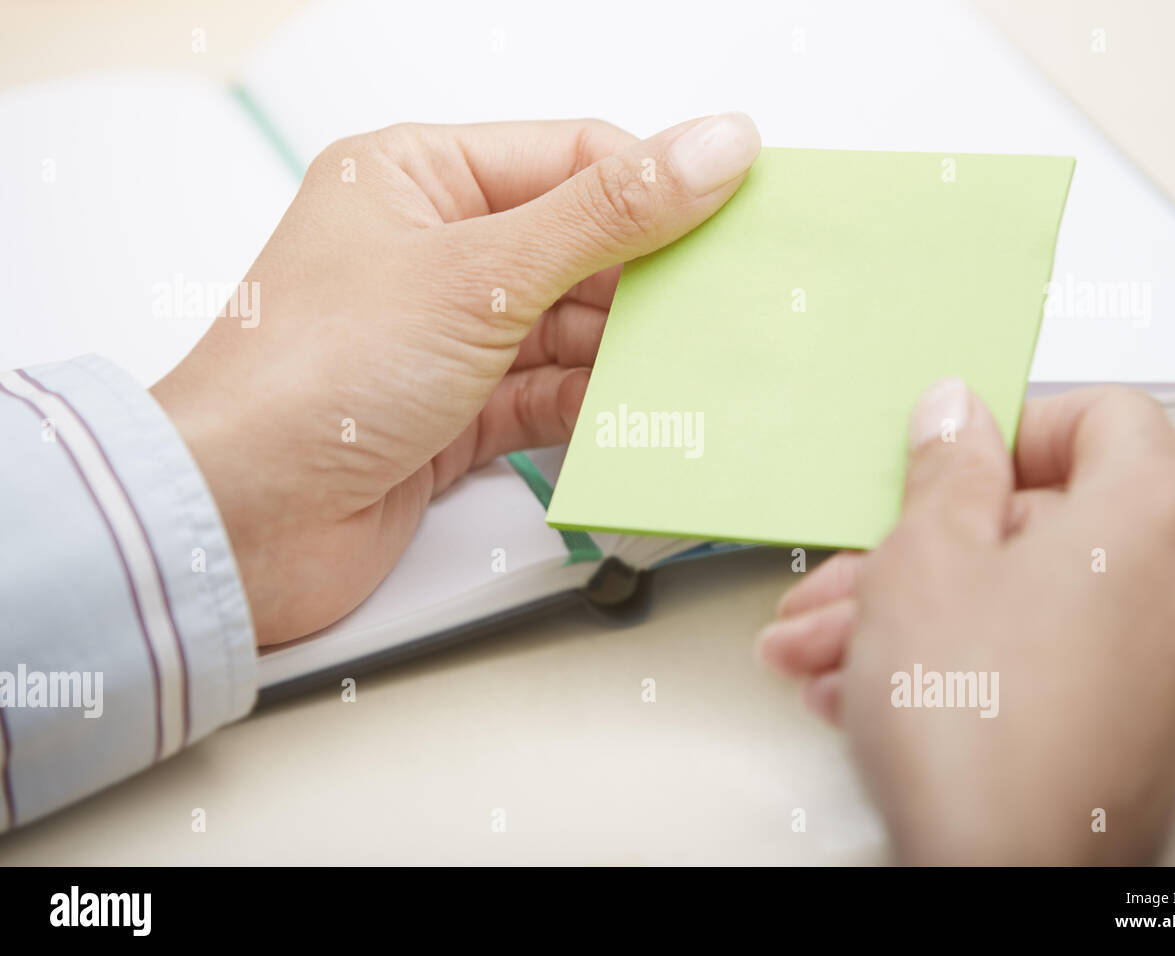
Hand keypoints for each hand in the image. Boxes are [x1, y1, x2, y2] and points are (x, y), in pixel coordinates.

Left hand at [152, 114, 761, 643]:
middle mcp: (432, 251)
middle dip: (647, 279)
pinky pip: (549, 395)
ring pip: (570, 327)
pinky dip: (593, 405)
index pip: (570, 158)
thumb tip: (711, 147)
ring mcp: (445, 336)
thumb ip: (606, 215)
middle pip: (578, 246)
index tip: (734, 210)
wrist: (239, 522)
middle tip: (727, 299)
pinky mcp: (455, 413)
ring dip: (627, 349)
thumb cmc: (312, 376)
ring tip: (696, 360)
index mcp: (417, 177)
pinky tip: (638, 412)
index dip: (654, 184)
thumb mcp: (481, 274)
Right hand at [757, 381, 1174, 863]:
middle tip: (848, 578)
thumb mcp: (922, 560)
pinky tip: (871, 693)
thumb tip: (955, 414)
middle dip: (921, 551)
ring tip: (827, 652)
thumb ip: (944, 469)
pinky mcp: (1152, 731)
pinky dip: (971, 664)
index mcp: (1157, 514)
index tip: (944, 469)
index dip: (1007, 432)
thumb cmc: (975, 727)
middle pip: (1048, 527)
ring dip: (922, 617)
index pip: (1101, 416)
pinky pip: (1054, 663)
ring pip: (1035, 603)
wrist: (999, 881)